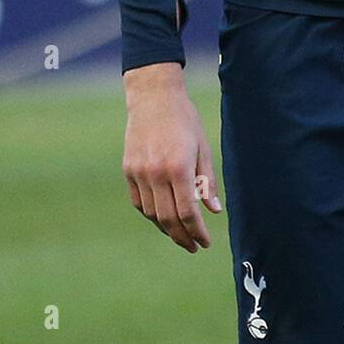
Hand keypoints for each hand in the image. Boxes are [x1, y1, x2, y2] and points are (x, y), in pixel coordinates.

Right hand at [122, 63, 221, 251]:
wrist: (153, 97)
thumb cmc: (185, 120)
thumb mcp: (203, 147)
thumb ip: (208, 180)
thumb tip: (215, 211)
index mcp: (178, 167)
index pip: (187, 212)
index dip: (197, 232)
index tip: (205, 242)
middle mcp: (156, 173)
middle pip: (167, 219)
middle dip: (182, 237)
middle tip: (193, 246)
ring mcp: (138, 172)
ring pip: (152, 214)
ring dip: (167, 229)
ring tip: (180, 234)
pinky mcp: (128, 170)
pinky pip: (139, 202)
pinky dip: (151, 214)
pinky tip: (163, 217)